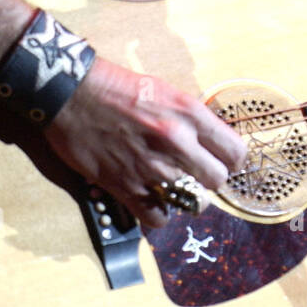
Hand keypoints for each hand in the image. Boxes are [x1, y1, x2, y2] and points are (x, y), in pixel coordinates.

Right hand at [44, 56, 247, 226]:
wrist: (71, 93)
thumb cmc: (115, 87)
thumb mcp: (164, 91)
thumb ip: (190, 119)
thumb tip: (209, 143)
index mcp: (189, 113)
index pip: (235, 152)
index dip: (229, 160)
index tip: (219, 160)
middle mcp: (176, 142)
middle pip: (217, 181)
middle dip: (207, 178)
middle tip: (192, 172)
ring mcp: (152, 168)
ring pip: (194, 203)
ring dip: (184, 196)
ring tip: (169, 184)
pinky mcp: (127, 187)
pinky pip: (159, 219)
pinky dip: (157, 213)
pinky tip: (150, 199)